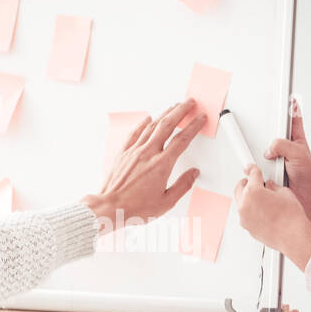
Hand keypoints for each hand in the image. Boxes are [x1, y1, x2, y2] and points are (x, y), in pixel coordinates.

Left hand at [81, 99, 204, 234]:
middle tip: (189, 103)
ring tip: (174, 107)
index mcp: (161, 165)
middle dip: (180, 111)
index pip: (182, 140)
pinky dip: (143, 124)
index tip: (200, 119)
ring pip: (152, 126)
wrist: (110, 207)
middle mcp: (148, 153)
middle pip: (167, 125)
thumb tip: (193, 174)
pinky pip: (134, 133)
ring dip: (165, 114)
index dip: (193, 127)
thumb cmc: (135, 207)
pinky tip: (148, 118)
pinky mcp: (123, 153)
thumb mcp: (166, 202)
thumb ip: (182, 186)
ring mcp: (134, 151)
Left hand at [234, 164, 310, 271]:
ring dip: (247, 197)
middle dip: (246, 183)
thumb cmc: (291, 217)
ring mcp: (244, 217)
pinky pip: (245, 214)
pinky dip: (250, 210)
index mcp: (253, 192)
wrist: (294, 236)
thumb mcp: (284, 192)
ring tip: (260, 198)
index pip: (252, 175)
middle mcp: (245, 204)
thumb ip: (272, 186)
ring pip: (241, 202)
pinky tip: (262, 211)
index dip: (254, 170)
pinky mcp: (247, 227)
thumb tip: (269, 186)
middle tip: (253, 182)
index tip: (253, 169)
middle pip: (240, 188)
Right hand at [265, 97, 310, 238]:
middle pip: (272, 130)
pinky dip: (256, 164)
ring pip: (263, 146)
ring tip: (268, 158)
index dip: (291, 105)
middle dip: (267, 129)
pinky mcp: (268, 168)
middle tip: (266, 128)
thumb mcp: (299, 154)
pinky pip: (258, 162)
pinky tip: (260, 166)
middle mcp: (285, 146)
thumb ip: (283, 145)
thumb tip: (269, 148)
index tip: (288, 93)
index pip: (293, 117)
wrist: (303, 198)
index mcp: (296, 138)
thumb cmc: (306, 176)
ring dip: (261, 151)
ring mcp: (276, 157)